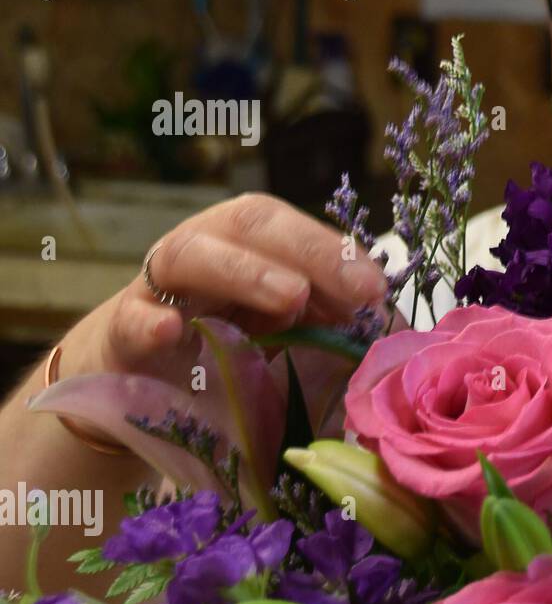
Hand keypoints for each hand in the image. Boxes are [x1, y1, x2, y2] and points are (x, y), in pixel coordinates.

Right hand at [88, 192, 386, 379]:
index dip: (334, 250)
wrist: (143, 379)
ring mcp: (157, 287)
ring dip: (244, 272)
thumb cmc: (225, 338)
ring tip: (291, 298)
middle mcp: (203, 246)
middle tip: (354, 291)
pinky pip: (130, 319)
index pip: (290, 225)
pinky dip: (150, 321)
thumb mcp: (283, 325)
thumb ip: (325, 312)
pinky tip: (174, 329)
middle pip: (248, 224)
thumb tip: (380, 312)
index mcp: (246, 240)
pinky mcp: (120, 333)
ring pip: (189, 256)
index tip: (376, 287)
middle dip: (306, 251)